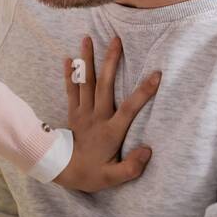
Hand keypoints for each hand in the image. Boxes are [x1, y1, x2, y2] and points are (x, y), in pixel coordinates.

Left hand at [52, 34, 157, 191]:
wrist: (60, 171)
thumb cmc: (89, 174)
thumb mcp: (113, 178)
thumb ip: (131, 166)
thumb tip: (148, 150)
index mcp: (110, 131)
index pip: (129, 108)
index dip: (143, 92)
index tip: (156, 74)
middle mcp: (96, 117)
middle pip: (104, 85)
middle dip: (110, 62)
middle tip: (115, 39)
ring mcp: (82, 113)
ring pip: (85, 83)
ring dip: (86, 60)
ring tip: (87, 39)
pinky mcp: (73, 112)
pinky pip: (70, 90)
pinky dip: (69, 74)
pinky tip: (68, 59)